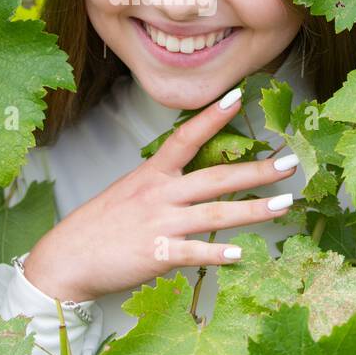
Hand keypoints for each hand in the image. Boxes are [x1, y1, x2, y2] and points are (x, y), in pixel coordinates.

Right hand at [21, 88, 302, 301]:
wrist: (66, 258)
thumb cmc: (97, 226)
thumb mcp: (127, 192)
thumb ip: (159, 184)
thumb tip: (187, 179)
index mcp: (150, 175)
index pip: (185, 138)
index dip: (212, 117)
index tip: (239, 97)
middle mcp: (159, 194)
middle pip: (215, 177)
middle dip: (256, 170)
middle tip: (289, 163)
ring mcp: (159, 224)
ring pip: (215, 214)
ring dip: (253, 210)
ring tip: (285, 205)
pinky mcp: (156, 255)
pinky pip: (194, 253)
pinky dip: (218, 254)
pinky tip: (241, 255)